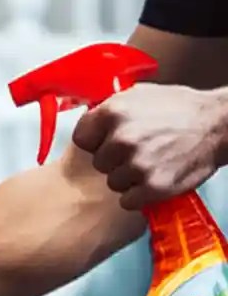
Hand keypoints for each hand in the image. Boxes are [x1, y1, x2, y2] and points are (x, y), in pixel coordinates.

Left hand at [72, 83, 227, 209]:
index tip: (109, 142)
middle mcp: (122, 138)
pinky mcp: (154, 186)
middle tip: (139, 151)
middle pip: (99, 163)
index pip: (81, 139)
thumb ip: (109, 107)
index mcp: (113, 112)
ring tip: (151, 163)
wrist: (218, 124)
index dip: (96, 142)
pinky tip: (154, 180)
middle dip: (115, 160)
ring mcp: (137, 164)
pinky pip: (128, 200)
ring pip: (113, 182)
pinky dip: (139, 195)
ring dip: (129, 178)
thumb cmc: (180, 108)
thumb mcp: (139, 95)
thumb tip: (87, 119)